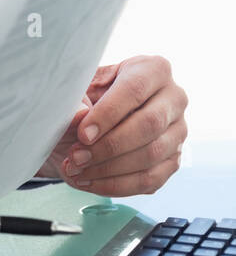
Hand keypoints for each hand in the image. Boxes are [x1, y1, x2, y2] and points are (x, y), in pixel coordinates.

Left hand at [39, 55, 186, 196]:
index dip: (107, 114)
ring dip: (109, 169)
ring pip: (151, 155)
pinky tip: (89, 182)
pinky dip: (116, 185)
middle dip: (108, 146)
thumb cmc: (85, 98)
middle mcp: (174, 98)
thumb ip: (76, 101)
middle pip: (148, 125)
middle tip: (76, 157)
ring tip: (76, 170)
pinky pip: (150, 180)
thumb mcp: (77, 91)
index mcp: (152, 69)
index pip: (134, 90)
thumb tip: (80, 117)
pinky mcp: (173, 160)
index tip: (83, 134)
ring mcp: (178, 131)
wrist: (91, 120)